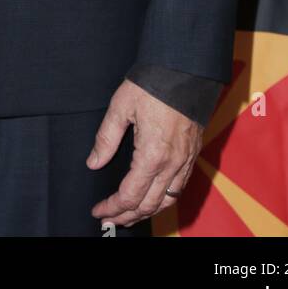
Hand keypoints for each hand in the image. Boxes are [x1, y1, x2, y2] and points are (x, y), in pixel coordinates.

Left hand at [87, 78, 202, 226]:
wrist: (186, 69)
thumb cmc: (152, 84)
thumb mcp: (121, 107)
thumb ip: (106, 138)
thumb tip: (93, 162)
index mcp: (152, 155)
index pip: (130, 196)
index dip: (112, 208)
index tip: (98, 210)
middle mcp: (172, 164)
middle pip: (148, 204)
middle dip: (127, 216)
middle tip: (110, 219)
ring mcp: (185, 160)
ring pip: (167, 201)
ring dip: (147, 212)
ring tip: (130, 215)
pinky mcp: (193, 153)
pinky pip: (179, 187)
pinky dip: (165, 199)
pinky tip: (154, 198)